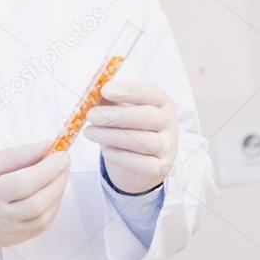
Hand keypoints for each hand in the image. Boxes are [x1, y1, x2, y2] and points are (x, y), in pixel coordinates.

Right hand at [0, 140, 70, 248]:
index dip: (48, 168)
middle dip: (58, 180)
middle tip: (64, 162)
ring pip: (43, 218)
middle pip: (38, 203)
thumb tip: (47, 146)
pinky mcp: (10, 242)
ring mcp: (4, 234)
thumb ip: (15, 155)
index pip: (25, 183)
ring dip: (57, 195)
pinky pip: (39, 228)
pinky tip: (50, 194)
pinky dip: (51, 210)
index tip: (62, 153)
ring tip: (59, 175)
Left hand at [83, 80, 177, 194]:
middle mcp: (169, 123)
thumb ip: (108, 99)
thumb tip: (91, 93)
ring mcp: (167, 147)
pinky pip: (144, 164)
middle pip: (150, 117)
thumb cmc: (128, 128)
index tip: (105, 90)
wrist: (137, 163)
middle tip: (91, 115)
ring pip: (146, 142)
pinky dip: (122, 157)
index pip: (152, 93)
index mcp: (161, 103)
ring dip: (114, 136)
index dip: (130, 91)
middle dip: (118, 116)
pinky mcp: (161, 168)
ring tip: (90, 133)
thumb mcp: (119, 109)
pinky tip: (106, 150)